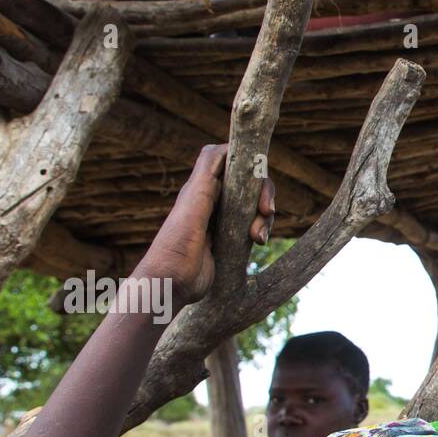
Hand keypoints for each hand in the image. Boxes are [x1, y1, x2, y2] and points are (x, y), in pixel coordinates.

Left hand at [137, 144, 276, 305]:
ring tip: (259, 238)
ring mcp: (220, 220)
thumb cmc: (174, 250)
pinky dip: (261, 230)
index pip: (225, 157)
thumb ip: (205, 184)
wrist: (170, 285)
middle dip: (262, 194)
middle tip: (267, 212)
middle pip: (245, 181)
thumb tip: (221, 151)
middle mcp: (210, 199)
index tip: (258, 178)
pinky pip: (251, 225)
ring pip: (252, 205)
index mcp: (199, 188)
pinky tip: (259, 242)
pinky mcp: (228, 239)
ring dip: (264, 217)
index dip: (245, 160)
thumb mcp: (191, 212)